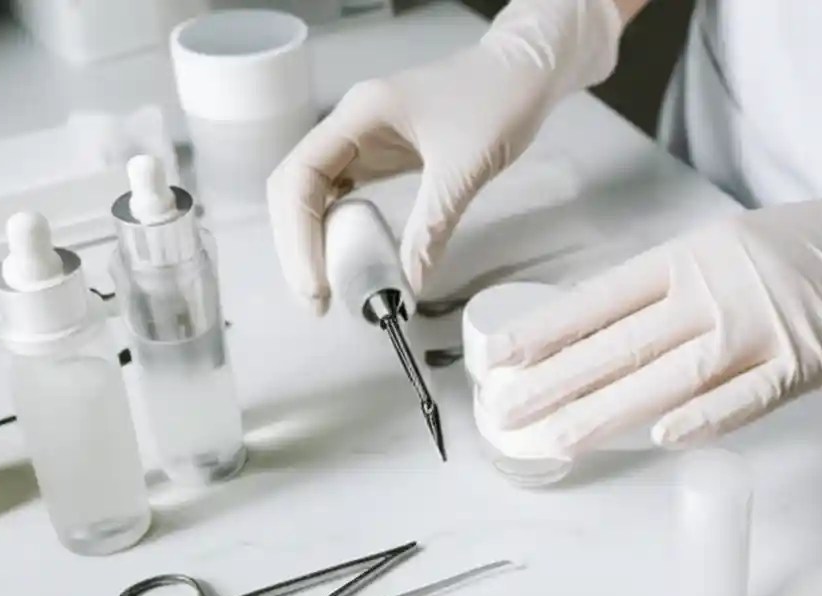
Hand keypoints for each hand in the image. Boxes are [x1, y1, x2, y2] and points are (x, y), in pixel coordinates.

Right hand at [267, 0, 621, 312]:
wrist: (525, 70)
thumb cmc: (499, 101)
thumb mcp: (464, 169)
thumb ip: (432, 227)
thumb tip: (410, 285)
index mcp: (360, 115)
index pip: (301, 176)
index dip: (298, 235)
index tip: (316, 284)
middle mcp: (350, 125)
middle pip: (295, 188)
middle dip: (298, 245)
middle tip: (317, 299)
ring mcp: (362, 139)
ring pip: (313, 193)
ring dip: (313, 239)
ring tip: (327, 287)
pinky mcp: (379, 153)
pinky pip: (341, 194)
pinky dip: (338, 228)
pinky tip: (346, 257)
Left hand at [478, 120, 821, 457]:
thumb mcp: (742, 246)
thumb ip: (687, 288)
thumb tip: (624, 331)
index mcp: (695, 253)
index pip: (603, 297)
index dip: (548, 331)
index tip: (501, 358)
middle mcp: (719, 284)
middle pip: (622, 342)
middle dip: (556, 381)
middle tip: (503, 412)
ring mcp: (764, 322)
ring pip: (669, 375)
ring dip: (607, 412)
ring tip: (554, 439)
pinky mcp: (810, 360)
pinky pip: (748, 395)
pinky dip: (705, 417)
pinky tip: (659, 438)